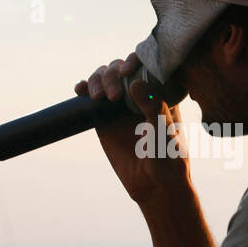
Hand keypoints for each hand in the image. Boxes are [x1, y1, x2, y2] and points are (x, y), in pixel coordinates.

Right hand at [75, 53, 190, 203]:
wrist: (153, 185)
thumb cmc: (167, 158)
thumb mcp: (164, 132)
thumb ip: (153, 108)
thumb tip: (135, 83)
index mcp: (160, 92)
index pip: (145, 64)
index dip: (134, 60)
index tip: (127, 71)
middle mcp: (140, 94)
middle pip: (121, 68)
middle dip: (112, 74)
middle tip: (113, 95)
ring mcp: (120, 105)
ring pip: (105, 78)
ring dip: (98, 79)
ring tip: (97, 96)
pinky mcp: (104, 118)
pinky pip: (91, 98)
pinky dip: (84, 88)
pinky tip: (80, 89)